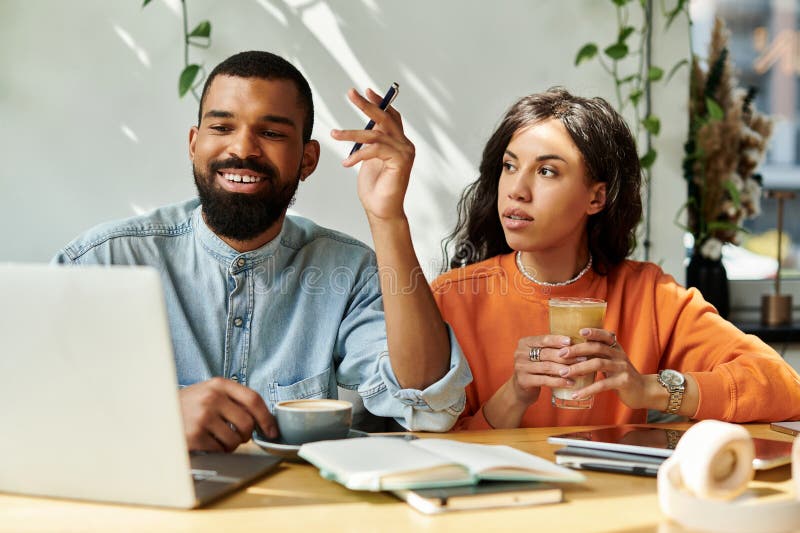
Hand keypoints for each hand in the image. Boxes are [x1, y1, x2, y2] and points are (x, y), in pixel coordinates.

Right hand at [179, 377, 276, 451]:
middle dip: (247, 435)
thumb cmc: (189, 405)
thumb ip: (234, 400)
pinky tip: (207, 443)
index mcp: (219, 384)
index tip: (272, 431)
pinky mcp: (194, 436)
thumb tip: (264, 419)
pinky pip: (219, 450)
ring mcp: (202, 417)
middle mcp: (211, 398)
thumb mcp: (210, 392)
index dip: (267, 418)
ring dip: (231, 445)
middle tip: (239, 437)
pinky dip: (217, 451)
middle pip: (247, 423)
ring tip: (218, 439)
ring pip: (234, 439)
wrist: (156, 412)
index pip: (253, 399)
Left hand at [330, 88, 414, 220]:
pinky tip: (347, 162)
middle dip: (367, 105)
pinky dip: (358, 154)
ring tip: (334, 134)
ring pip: (375, 134)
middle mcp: (406, 145)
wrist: (381, 210)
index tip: (366, 91)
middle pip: (386, 118)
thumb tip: (366, 123)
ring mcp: (405, 152)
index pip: (392, 117)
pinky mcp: (401, 161)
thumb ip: (372, 142)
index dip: (380, 103)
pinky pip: (375, 149)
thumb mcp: (370, 158)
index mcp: (399, 142)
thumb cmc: (375, 188)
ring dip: (351, 133)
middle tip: (351, 93)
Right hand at [509, 334, 574, 405]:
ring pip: (547, 367)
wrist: (521, 389)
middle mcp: (520, 353)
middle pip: (547, 353)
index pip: (543, 339)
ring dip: (566, 369)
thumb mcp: (539, 355)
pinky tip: (571, 383)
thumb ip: (551, 348)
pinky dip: (559, 382)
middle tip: (583, 358)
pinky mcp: (523, 381)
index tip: (571, 341)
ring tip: (580, 371)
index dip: (557, 340)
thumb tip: (577, 343)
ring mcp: (521, 367)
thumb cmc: (536, 368)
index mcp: (524, 343)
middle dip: (567, 356)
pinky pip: (545, 380)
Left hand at [557, 328, 649, 408]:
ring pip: (598, 364)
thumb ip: (598, 354)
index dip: (593, 332)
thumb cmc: (621, 375)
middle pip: (597, 348)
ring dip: (578, 368)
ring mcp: (622, 368)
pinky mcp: (623, 382)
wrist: (642, 391)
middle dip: (577, 350)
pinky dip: (588, 390)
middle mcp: (619, 355)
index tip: (579, 331)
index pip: (604, 335)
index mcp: (615, 348)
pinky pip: (602, 385)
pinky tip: (577, 394)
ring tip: (564, 373)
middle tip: (561, 354)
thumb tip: (573, 348)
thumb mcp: (612, 361)